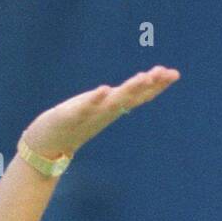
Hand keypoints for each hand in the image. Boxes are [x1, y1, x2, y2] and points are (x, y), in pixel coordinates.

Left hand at [21, 65, 180, 159]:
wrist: (47, 146)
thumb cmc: (75, 123)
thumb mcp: (100, 109)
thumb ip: (118, 98)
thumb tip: (141, 84)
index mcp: (112, 109)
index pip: (139, 96)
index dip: (157, 86)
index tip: (174, 74)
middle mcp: (104, 112)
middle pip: (130, 98)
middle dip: (148, 86)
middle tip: (166, 74)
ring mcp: (87, 115)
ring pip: (111, 103)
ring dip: (127, 91)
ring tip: (143, 76)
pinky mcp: (68, 118)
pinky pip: (83, 109)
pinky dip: (94, 100)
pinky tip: (104, 89)